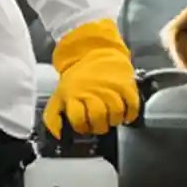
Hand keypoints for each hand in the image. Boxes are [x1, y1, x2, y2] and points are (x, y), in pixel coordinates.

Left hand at [43, 18, 139, 138]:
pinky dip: (130, 115)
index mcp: (74, 94)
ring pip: (116, 114)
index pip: (79, 118)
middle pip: (98, 117)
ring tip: (111, 119)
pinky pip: (132, 106)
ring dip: (113, 121)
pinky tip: (125, 117)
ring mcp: (111, 88)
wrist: (93, 50)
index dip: (82, 127)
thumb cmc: (78, 78)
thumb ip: (54, 116)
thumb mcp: (60, 94)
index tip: (84, 127)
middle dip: (98, 126)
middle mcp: (93, 91)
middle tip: (99, 125)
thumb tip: (58, 135)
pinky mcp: (127, 85)